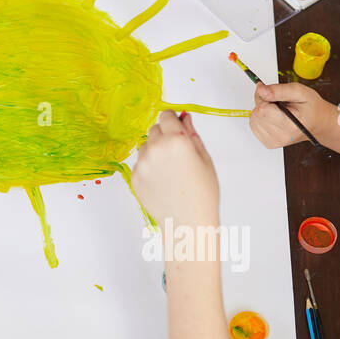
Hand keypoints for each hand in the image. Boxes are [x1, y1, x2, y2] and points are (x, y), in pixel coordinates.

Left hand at [131, 111, 219, 227]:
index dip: (172, 121)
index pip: (166, 115)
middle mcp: (156, 148)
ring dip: (155, 151)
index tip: (176, 127)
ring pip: (145, 146)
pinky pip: (140, 163)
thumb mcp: (204, 159)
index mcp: (177, 140)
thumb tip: (184, 118)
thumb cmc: (203, 193)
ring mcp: (142, 163)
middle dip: (164, 136)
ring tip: (170, 171)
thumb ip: (192, 134)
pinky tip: (163, 181)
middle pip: (154, 129)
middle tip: (178, 155)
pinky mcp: (135, 177)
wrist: (188, 223)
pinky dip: (149, 167)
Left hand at [249, 83, 334, 149]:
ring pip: (254, 119)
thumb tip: (260, 90)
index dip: (265, 97)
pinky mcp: (268, 143)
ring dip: (262, 111)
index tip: (275, 95)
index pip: (262, 109)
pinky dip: (261, 118)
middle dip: (264, 103)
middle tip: (279, 103)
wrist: (316, 123)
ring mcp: (274, 142)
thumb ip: (279, 90)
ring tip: (278, 111)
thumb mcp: (300, 92)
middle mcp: (281, 137)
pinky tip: (273, 117)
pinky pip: (254, 125)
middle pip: (257, 114)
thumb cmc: (310, 107)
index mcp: (290, 125)